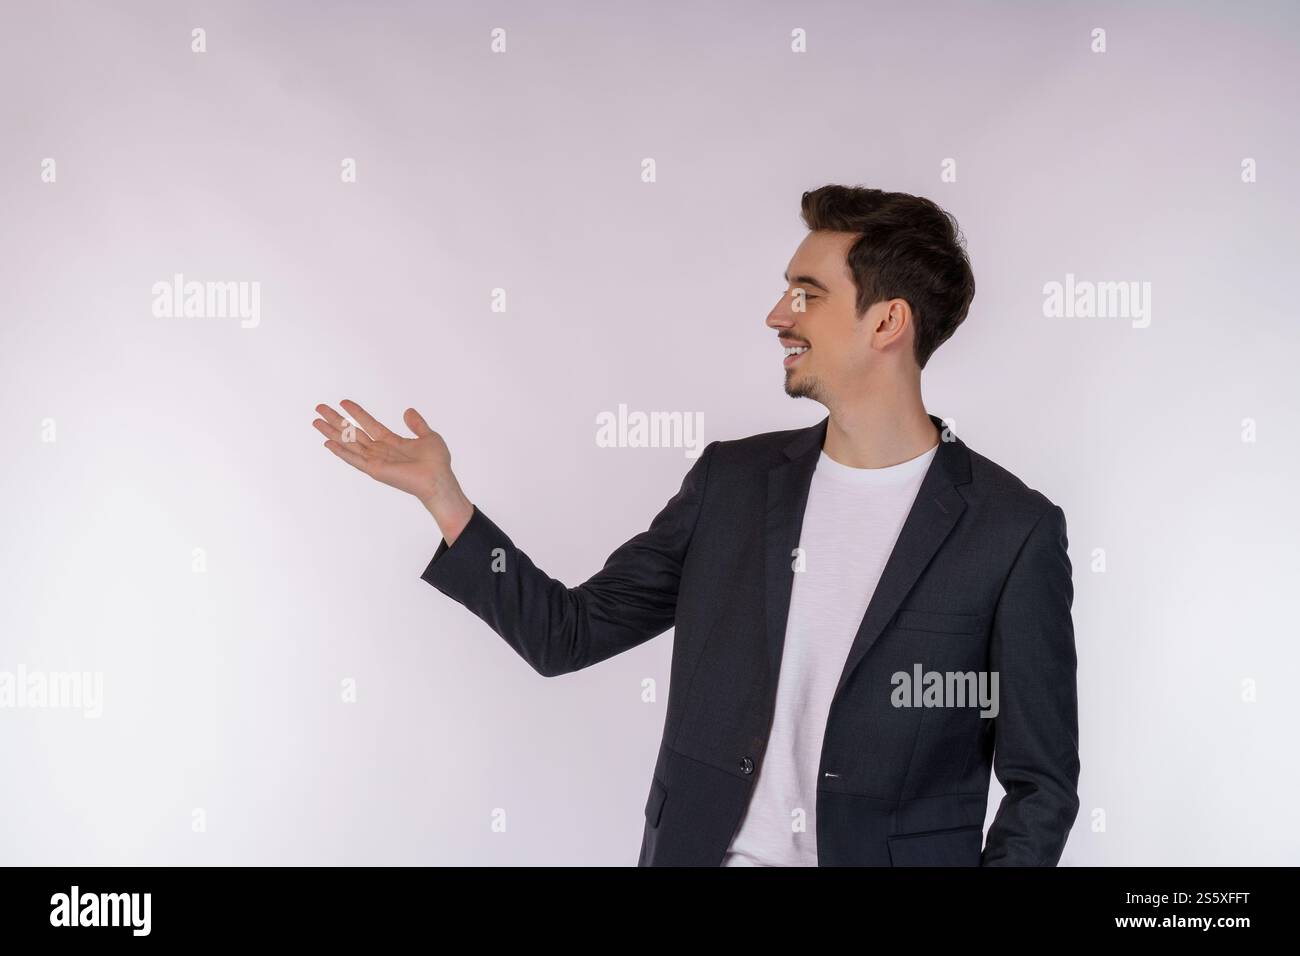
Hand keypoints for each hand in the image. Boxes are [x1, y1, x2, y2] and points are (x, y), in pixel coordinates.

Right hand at [313, 399, 472, 542]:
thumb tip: (408, 411)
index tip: (343, 401)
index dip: (356, 413)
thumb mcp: (429, 436)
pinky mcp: (374, 469)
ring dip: (332, 432)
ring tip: (316, 421)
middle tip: (320, 408)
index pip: (369, 424)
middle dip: (336, 420)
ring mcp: (375, 460)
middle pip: (353, 432)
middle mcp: (380, 451)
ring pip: (348, 443)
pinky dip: (340, 452)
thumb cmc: (437, 462)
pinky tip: (327, 443)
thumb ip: (417, 424)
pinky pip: (354, 459)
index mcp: (391, 442)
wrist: (438, 478)